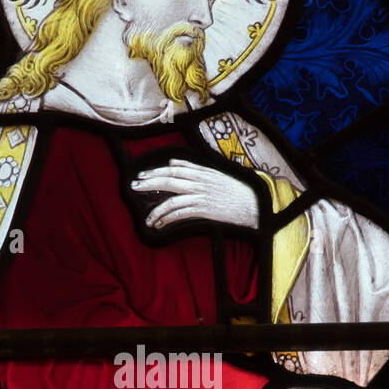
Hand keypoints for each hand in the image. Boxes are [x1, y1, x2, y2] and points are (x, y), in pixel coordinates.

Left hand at [130, 159, 259, 230]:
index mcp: (202, 171)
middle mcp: (200, 181)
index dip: (155, 171)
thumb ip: (193, 168)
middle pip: (169, 180)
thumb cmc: (236, 191)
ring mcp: (201, 195)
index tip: (141, 174)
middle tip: (134, 186)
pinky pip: (181, 214)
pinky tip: (160, 225)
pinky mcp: (204, 210)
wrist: (254, 204)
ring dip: (156, 210)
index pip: (174, 168)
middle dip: (149, 183)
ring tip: (146, 219)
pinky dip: (168, 219)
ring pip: (172, 200)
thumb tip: (173, 163)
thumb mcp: (215, 174)